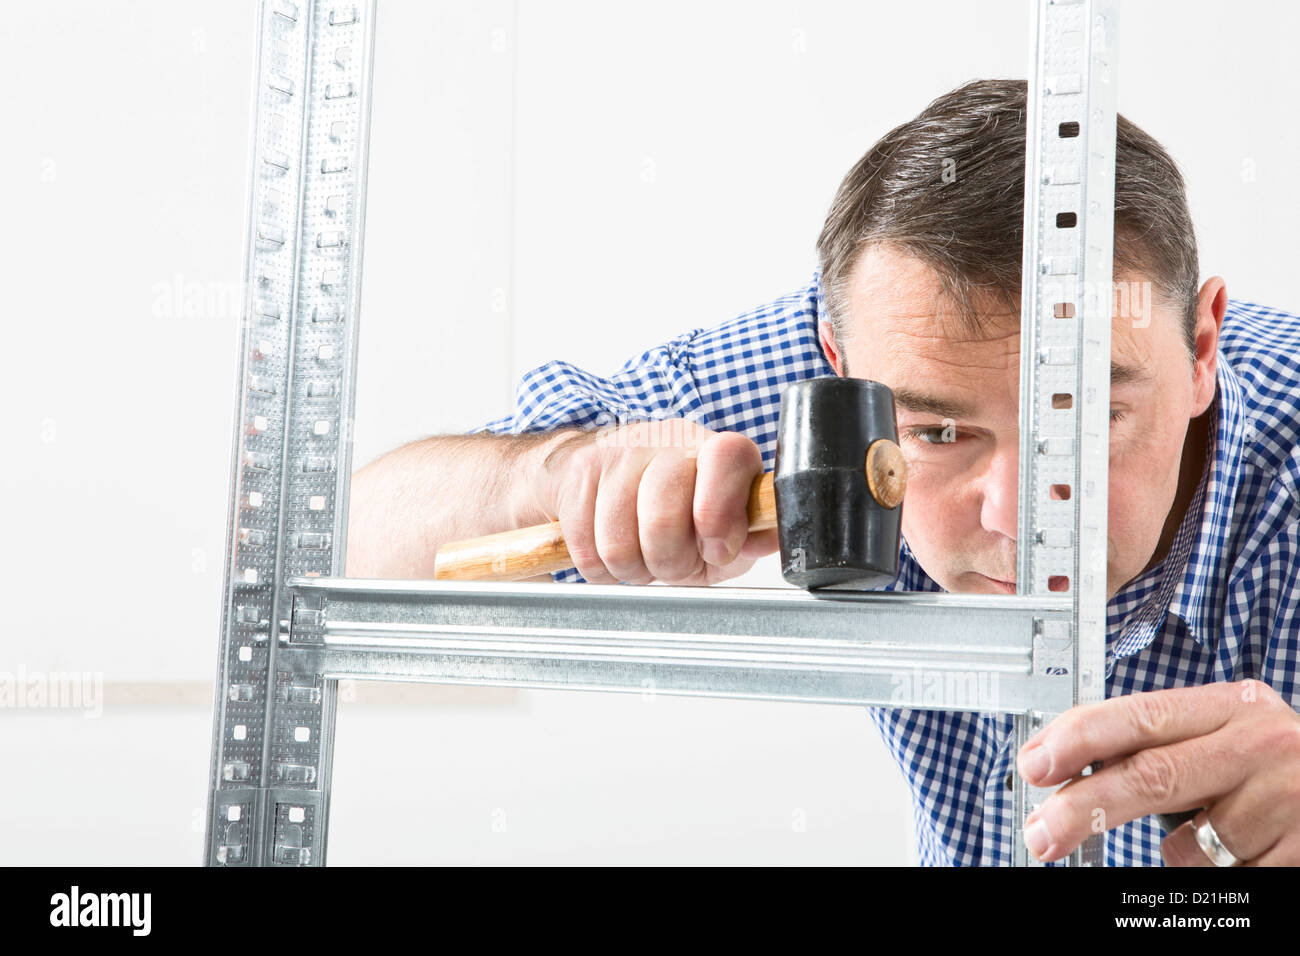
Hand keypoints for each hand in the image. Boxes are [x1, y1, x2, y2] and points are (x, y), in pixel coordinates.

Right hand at [528, 419, 778, 584]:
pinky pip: (586, 546)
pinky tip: (611, 552)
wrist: (602, 482)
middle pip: (662, 517)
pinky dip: (599, 567)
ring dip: (631, 569)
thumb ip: (750, 535)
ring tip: (641, 558)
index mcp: (717, 452)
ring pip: (619, 541)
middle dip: (667, 563)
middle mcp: (671, 441)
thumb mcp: (723, 531)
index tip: (715, 548)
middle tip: (671, 564)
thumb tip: (782, 534)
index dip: (719, 515)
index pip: (726, 459)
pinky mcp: (580, 471)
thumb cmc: (674, 512)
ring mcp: (620, 452)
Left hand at [1015, 679, 1299, 864]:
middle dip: (1083, 808)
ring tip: (1217, 833)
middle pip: (1151, 776)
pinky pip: (1229, 875)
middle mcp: (1262, 744)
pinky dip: (1224, 871)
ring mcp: (1288, 798)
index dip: (1079, 739)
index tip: (1035, 763)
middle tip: (1042, 833)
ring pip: (1188, 843)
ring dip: (1182, 851)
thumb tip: (1065, 766)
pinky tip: (1252, 851)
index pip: (1140, 715)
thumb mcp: (1226, 736)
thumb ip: (1160, 742)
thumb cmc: (1276, 767)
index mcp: (1232, 705)